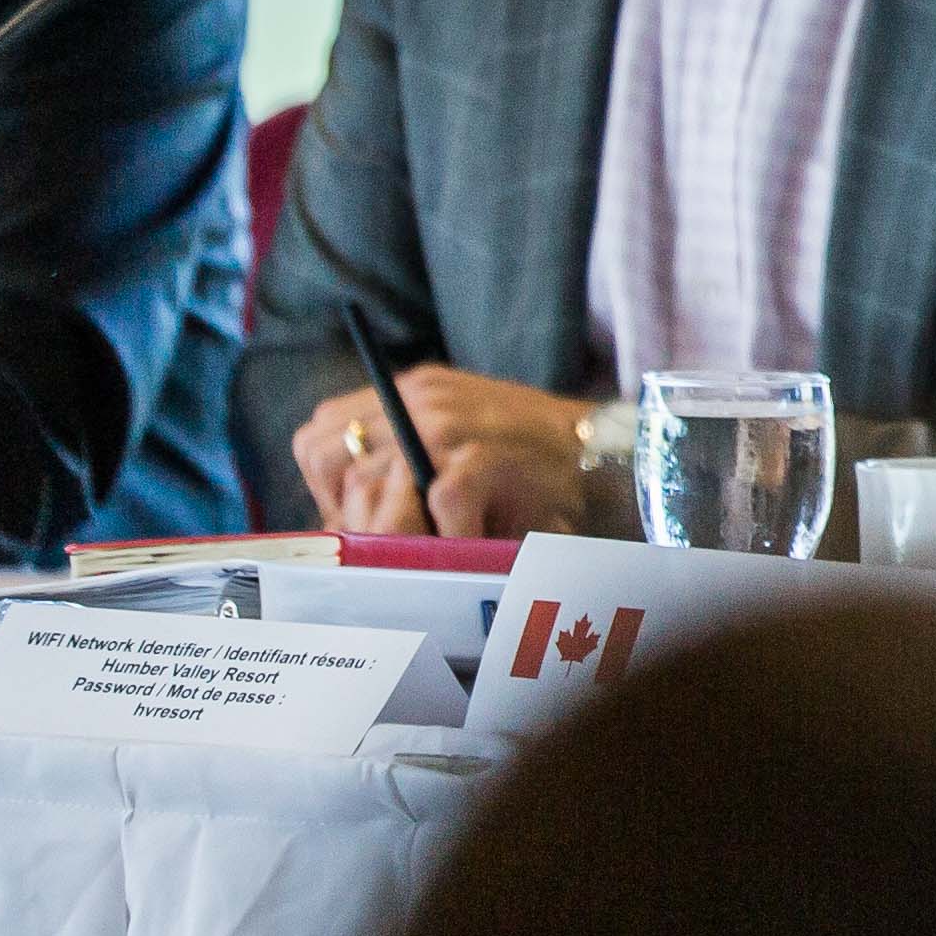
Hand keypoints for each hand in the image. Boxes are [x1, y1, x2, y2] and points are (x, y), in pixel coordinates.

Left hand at [295, 369, 618, 544]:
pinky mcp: (479, 457)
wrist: (613, 460)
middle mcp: (421, 397)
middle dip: (346, 505)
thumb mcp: (468, 438)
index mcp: (415, 390)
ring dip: (396, 526)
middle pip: (329, 455)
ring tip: (429, 546)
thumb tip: (350, 504)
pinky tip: (474, 542)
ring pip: (370, 483)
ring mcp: (447, 424)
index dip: (329, 477)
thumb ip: (412, 453)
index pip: (322, 428)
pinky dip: (452, 534)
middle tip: (384, 535)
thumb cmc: (542, 465)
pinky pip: (433, 506)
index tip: (353, 511)